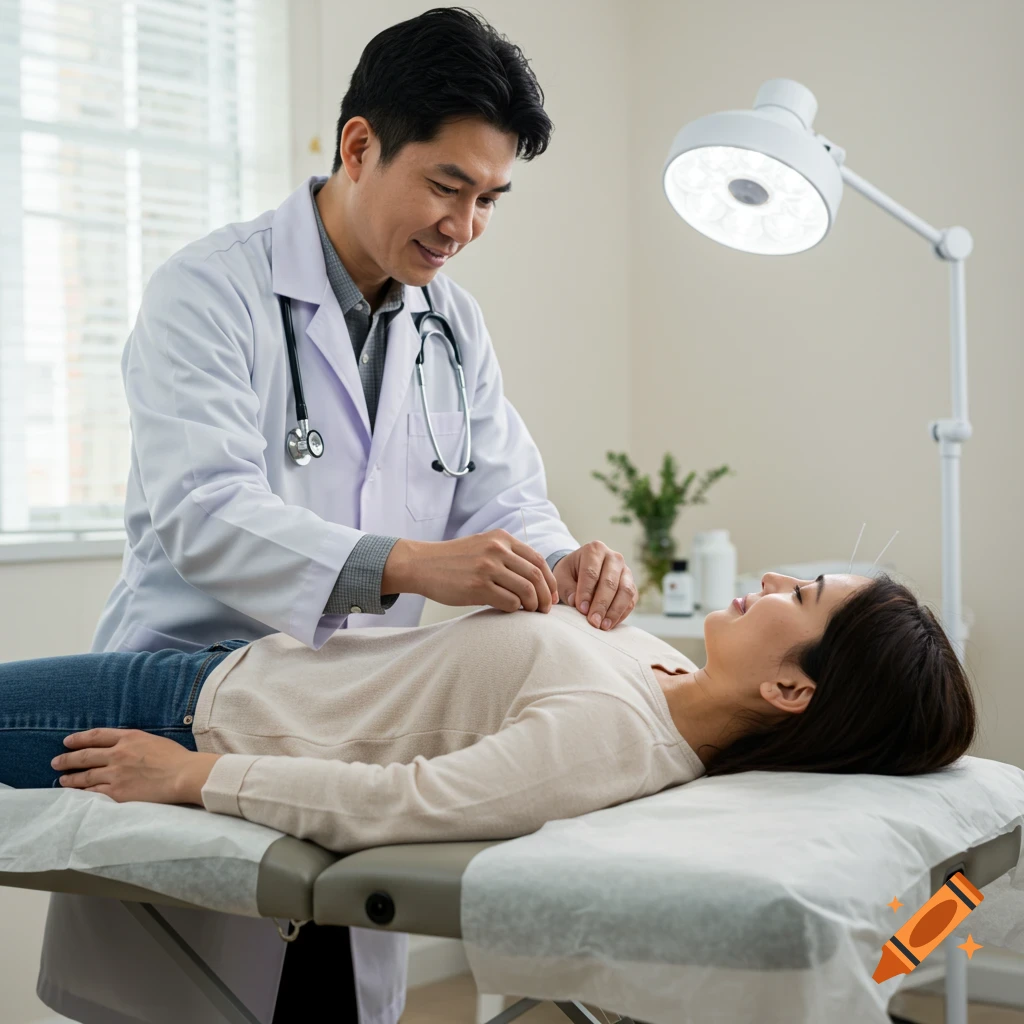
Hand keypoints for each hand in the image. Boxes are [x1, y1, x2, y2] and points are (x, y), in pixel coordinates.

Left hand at [52, 728, 220, 805]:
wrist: (183, 774)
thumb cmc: (175, 757)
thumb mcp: (152, 740)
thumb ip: (134, 742)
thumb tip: (120, 747)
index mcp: (128, 737)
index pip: (96, 736)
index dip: (79, 739)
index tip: (67, 742)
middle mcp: (118, 754)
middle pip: (85, 755)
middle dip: (67, 759)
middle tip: (56, 762)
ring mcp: (116, 773)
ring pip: (85, 775)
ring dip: (71, 777)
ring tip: (62, 780)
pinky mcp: (117, 792)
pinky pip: (94, 792)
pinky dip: (83, 792)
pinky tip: (77, 793)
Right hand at [383, 530, 558, 612]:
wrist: (422, 564)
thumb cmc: (454, 560)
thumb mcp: (483, 546)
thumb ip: (506, 555)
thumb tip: (534, 580)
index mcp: (501, 539)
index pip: (537, 560)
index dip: (549, 580)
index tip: (552, 595)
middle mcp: (497, 550)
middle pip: (536, 575)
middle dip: (546, 596)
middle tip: (545, 609)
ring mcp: (487, 567)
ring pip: (526, 590)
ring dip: (532, 605)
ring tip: (530, 612)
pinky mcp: (477, 586)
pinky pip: (509, 602)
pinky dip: (515, 609)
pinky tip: (510, 610)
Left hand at [553, 541, 636, 629]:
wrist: (582, 570)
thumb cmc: (570, 573)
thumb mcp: (562, 577)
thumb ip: (567, 589)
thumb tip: (576, 602)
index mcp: (595, 549)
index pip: (591, 572)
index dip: (586, 592)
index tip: (581, 610)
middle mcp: (614, 557)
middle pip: (610, 582)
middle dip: (601, 604)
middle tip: (593, 622)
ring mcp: (626, 571)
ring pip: (625, 591)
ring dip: (614, 611)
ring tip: (603, 626)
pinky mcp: (632, 584)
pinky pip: (631, 600)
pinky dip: (622, 614)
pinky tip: (610, 624)